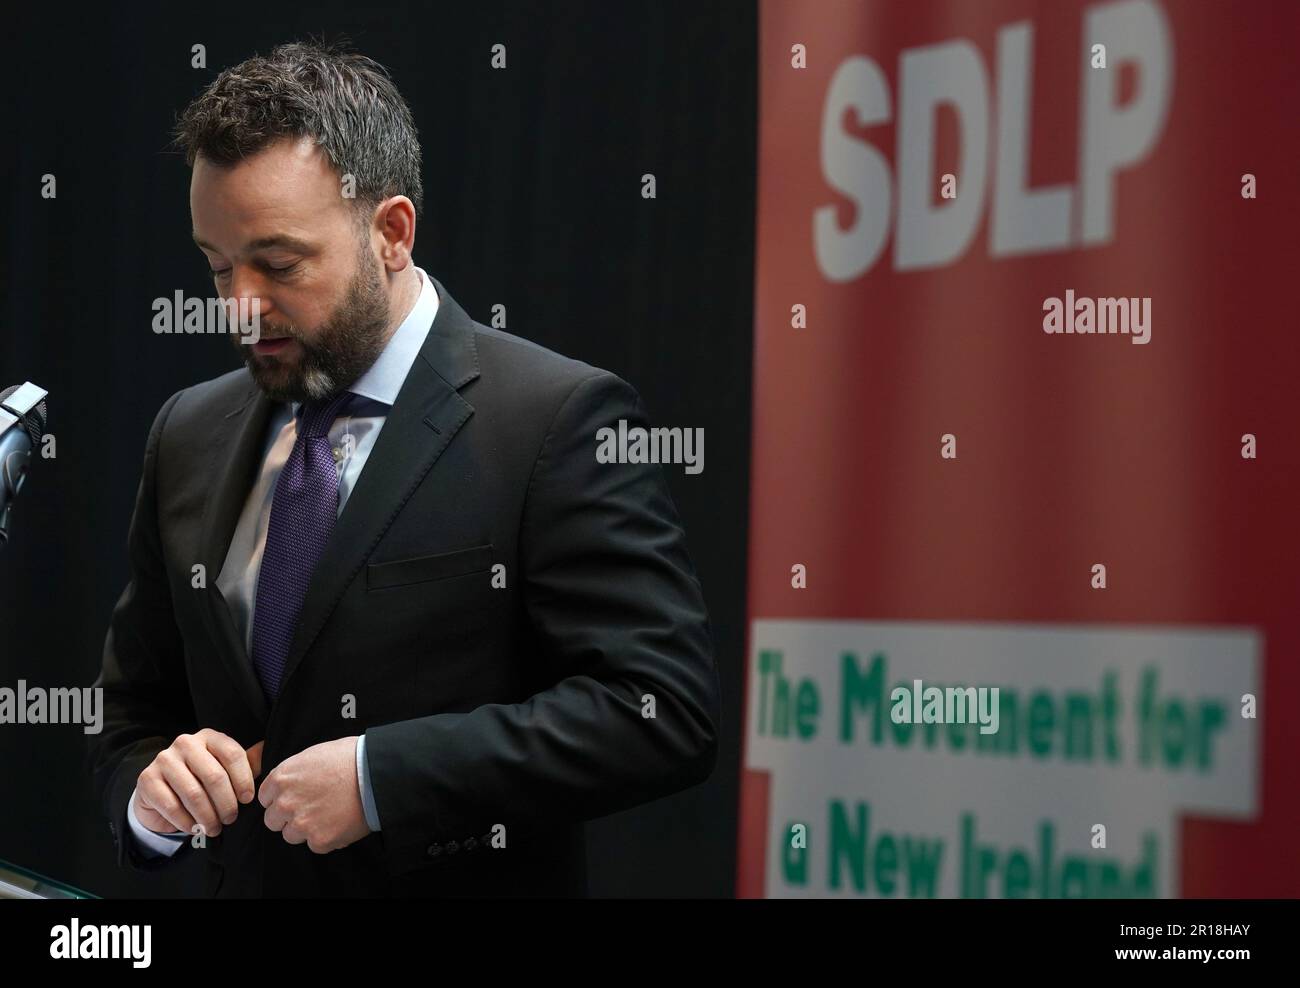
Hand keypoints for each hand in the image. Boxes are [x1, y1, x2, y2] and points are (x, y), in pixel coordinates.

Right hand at [134, 731, 263, 837]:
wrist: (160, 791)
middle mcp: (185, 743)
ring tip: (215, 828)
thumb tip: (269, 748)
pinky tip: (195, 829)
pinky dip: (187, 822)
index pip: (233, 755)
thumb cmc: (200, 780)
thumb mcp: (224, 768)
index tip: (248, 800)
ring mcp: (164, 759)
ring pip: (194, 794)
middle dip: (226, 804)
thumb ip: (247, 761)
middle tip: (231, 819)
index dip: (244, 780)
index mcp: (209, 737)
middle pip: (214, 776)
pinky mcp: (147, 779)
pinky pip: (172, 806)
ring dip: (208, 817)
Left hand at [258, 736, 369, 853]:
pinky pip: (315, 845)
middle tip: (312, 807)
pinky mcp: (320, 840)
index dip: (281, 798)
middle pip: (273, 820)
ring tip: (328, 814)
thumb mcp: (313, 754)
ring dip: (306, 828)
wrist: (376, 774)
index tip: (296, 797)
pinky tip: (340, 822)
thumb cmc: (349, 758)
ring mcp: (301, 824)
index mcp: (281, 778)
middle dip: (289, 816)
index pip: (265, 798)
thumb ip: (293, 772)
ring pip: (291, 835)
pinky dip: (326, 837)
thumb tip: (287, 783)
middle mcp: (285, 803)